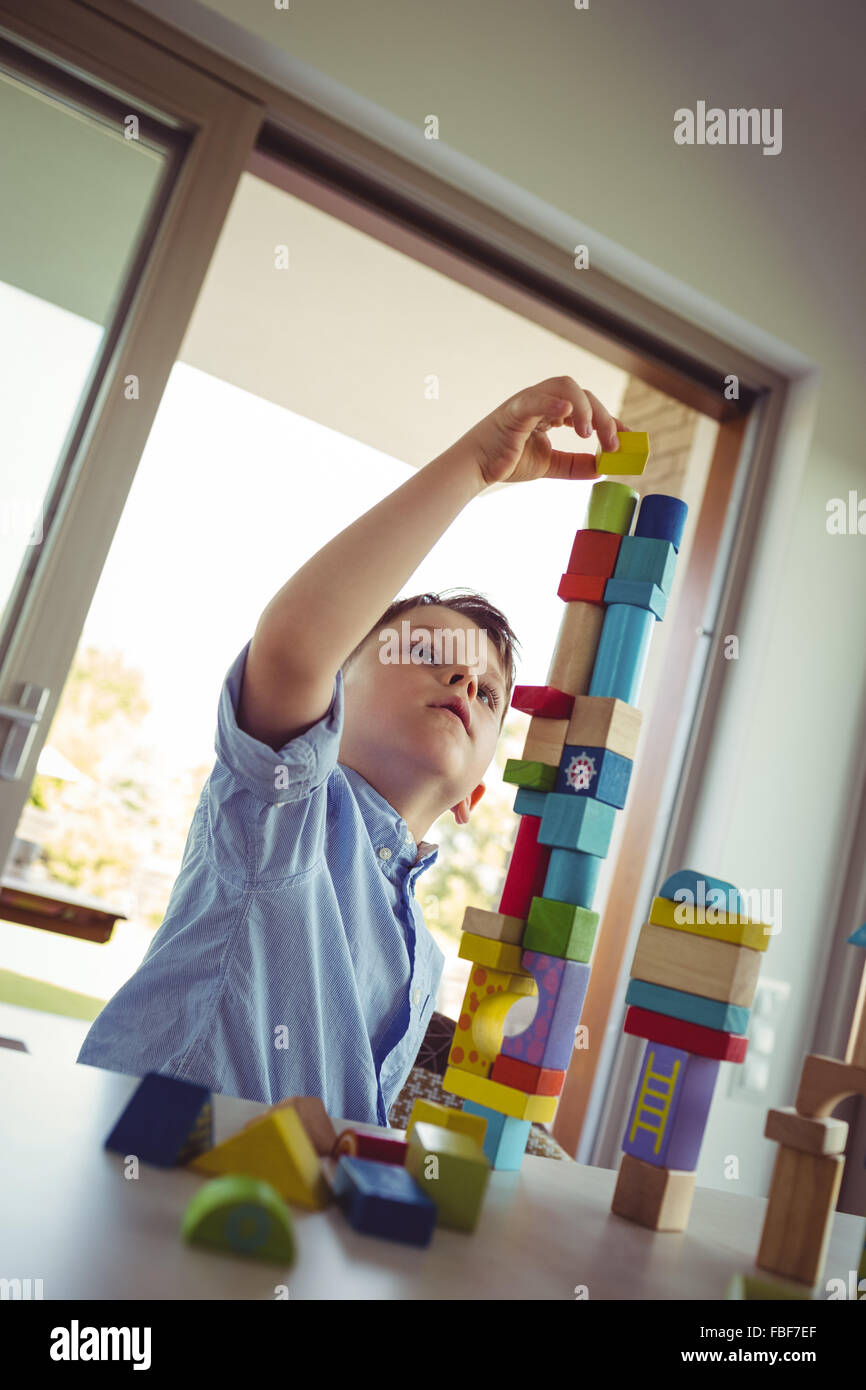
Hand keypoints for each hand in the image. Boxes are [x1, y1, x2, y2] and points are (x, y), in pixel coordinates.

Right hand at [466, 376, 631, 487]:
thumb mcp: (550, 465)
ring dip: (585, 408)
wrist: (477, 469)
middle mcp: (544, 400)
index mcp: (552, 411)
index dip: (610, 420)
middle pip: (584, 396)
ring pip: (566, 387)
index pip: (589, 408)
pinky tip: (566, 413)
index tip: (628, 438)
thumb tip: (602, 469)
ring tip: (590, 434)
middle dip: (604, 419)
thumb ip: (575, 465)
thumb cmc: (507, 462)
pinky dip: (553, 402)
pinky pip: (536, 398)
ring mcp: (529, 401)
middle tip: (614, 445)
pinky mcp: (514, 410)